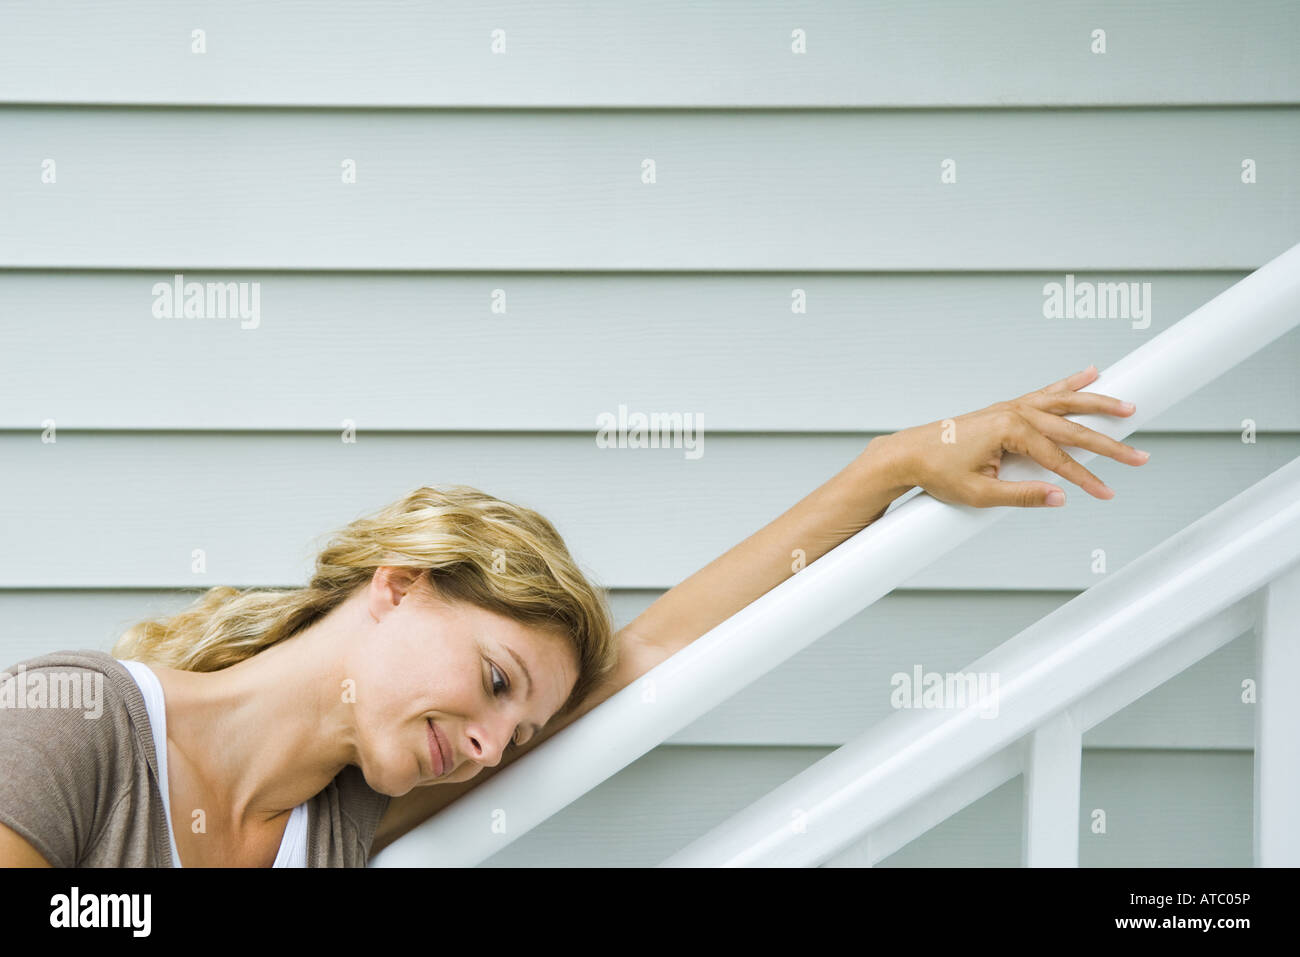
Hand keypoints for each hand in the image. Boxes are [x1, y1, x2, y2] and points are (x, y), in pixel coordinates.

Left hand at [870, 365, 1149, 507]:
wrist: (908, 454)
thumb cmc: (938, 473)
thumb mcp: (979, 494)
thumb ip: (1023, 496)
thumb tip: (1061, 498)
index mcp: (1009, 430)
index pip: (1059, 459)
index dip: (1086, 480)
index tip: (1107, 494)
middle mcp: (1013, 413)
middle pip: (1072, 428)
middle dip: (1108, 445)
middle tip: (1140, 458)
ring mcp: (1010, 407)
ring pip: (1064, 403)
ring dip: (1098, 404)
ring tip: (1129, 406)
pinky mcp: (1006, 409)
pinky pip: (1045, 393)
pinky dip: (1069, 384)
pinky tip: (1091, 374)